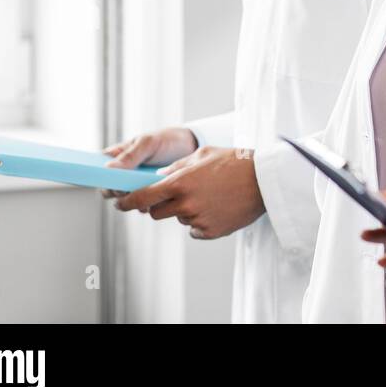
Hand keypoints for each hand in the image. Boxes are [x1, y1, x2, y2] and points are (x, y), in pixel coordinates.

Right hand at [101, 126, 198, 199]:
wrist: (191, 149)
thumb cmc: (167, 140)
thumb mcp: (148, 143)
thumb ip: (130, 155)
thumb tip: (107, 169)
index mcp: (116, 156)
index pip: (97, 170)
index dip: (98, 178)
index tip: (107, 180)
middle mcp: (122, 173)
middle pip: (108, 189)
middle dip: (115, 191)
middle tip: (125, 188)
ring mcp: (134, 185)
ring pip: (123, 200)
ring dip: (131, 200)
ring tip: (143, 191)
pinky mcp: (148, 195)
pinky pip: (140, 205)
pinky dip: (145, 204)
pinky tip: (154, 200)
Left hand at [112, 147, 264, 238]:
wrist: (264, 181)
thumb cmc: (235, 162)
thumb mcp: (203, 154)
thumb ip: (177, 167)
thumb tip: (158, 177)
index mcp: (179, 183)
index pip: (142, 197)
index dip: (128, 202)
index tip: (121, 204)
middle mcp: (185, 204)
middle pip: (156, 212)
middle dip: (161, 204)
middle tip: (180, 193)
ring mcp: (197, 220)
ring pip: (178, 219)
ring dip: (184, 210)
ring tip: (208, 196)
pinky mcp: (210, 232)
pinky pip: (195, 230)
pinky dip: (200, 221)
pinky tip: (216, 207)